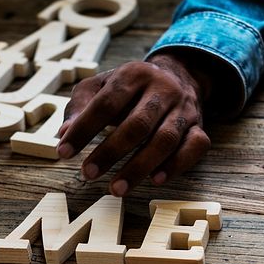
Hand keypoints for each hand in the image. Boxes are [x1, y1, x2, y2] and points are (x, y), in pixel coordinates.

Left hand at [56, 51, 210, 195]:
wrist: (179, 75)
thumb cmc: (129, 88)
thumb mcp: (101, 86)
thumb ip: (80, 106)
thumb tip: (64, 133)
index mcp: (133, 75)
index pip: (106, 103)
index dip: (84, 129)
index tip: (64, 152)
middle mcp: (162, 89)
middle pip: (138, 124)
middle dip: (111, 152)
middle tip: (88, 174)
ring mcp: (184, 109)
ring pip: (166, 139)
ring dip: (139, 167)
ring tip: (116, 189)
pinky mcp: (199, 127)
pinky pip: (194, 147)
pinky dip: (176, 165)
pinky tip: (155, 180)